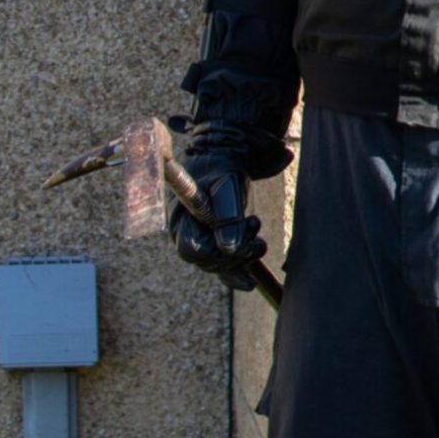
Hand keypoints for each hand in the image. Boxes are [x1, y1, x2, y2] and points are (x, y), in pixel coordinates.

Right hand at [166, 123, 267, 291]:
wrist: (224, 155)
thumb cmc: (222, 169)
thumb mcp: (227, 186)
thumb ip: (228, 215)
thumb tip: (229, 248)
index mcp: (181, 219)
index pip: (194, 250)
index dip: (218, 250)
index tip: (241, 237)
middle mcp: (185, 233)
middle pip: (206, 260)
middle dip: (234, 253)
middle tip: (255, 231)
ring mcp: (199, 238)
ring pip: (217, 263)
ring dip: (242, 255)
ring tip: (257, 235)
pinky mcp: (213, 241)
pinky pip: (221, 265)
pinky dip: (237, 273)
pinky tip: (251, 281)